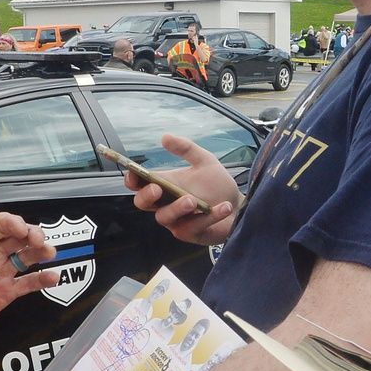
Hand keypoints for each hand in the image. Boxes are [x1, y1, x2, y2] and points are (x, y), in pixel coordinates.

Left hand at [0, 213, 58, 345]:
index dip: (11, 223)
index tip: (20, 229)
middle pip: (16, 236)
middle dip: (31, 234)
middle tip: (38, 241)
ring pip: (26, 256)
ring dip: (40, 251)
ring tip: (49, 253)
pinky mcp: (5, 293)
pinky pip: (27, 283)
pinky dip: (42, 279)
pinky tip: (52, 277)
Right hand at [124, 133, 239, 245]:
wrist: (239, 205)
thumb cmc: (217, 185)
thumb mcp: (204, 161)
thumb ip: (186, 149)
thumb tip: (164, 137)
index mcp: (164, 185)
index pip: (139, 184)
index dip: (132, 179)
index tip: (134, 172)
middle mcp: (165, 204)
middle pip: (142, 203)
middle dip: (146, 196)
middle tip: (158, 188)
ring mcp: (176, 221)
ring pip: (164, 217)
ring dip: (177, 208)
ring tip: (193, 200)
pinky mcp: (191, 234)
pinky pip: (192, 227)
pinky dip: (209, 217)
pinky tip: (224, 206)